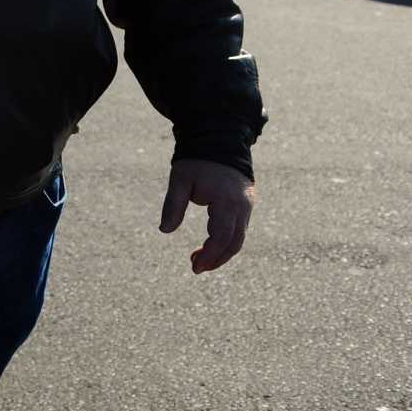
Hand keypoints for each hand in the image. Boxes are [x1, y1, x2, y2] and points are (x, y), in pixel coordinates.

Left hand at [159, 159, 255, 273]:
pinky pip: (239, 230)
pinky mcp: (246, 205)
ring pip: (239, 239)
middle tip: (195, 268)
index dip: (210, 254)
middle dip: (216, 259)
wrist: (219, 142)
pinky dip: (226, 242)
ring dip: (221, 253)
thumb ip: (173, 205)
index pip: (222, 236)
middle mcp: (242, 206)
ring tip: (198, 260)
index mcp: (226, 201)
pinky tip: (210, 246)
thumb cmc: (196, 162)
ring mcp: (247, 206)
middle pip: (234, 243)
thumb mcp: (180, 180)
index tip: (195, 266)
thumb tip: (165, 230)